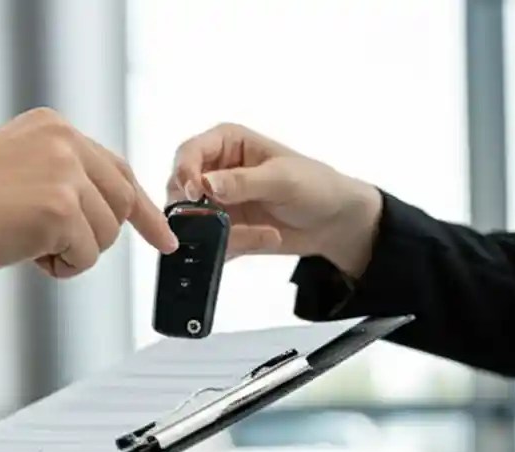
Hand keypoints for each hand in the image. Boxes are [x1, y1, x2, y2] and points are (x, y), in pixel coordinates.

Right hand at [0, 107, 177, 277]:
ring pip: (107, 234)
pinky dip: (62, 268)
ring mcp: (66, 173)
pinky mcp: (61, 208)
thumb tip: (102, 210)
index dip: (141, 208)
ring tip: (26, 244)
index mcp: (54, 127)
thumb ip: (59, 176)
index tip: (163, 237)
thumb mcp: (15, 169)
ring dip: (73, 253)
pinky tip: (25, 254)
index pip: (117, 166)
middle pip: (121, 202)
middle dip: (102, 236)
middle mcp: (65, 141)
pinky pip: (87, 256)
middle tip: (63, 251)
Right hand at [168, 123, 382, 276]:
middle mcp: (214, 170)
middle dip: (197, 210)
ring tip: (263, 234)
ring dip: (223, 232)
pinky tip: (267, 239)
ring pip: (193, 221)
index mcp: (227, 143)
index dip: (184, 171)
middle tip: (220, 224)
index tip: (194, 194)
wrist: (335, 223)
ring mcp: (216, 203)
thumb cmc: (315, 186)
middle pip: (180, 189)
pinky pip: (211, 242)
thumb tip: (206, 184)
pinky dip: (235, 246)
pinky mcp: (222, 230)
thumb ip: (243, 181)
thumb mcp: (282, 179)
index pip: (189, 152)